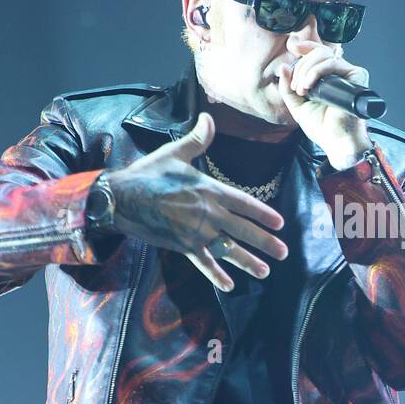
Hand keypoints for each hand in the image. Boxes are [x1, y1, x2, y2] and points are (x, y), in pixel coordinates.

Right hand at [104, 112, 288, 290]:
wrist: (121, 197)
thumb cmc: (148, 174)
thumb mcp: (175, 152)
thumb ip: (198, 139)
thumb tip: (209, 117)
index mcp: (209, 189)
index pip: (244, 203)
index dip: (263, 213)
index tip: (280, 223)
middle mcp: (207, 212)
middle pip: (243, 229)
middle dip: (265, 242)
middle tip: (283, 252)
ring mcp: (196, 231)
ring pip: (228, 249)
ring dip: (247, 261)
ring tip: (264, 271)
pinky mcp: (182, 245)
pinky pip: (203, 263)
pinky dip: (216, 275)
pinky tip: (229, 286)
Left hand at [278, 38, 371, 168]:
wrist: (335, 140)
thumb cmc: (321, 127)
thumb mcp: (297, 105)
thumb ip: (288, 88)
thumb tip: (283, 67)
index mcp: (327, 78)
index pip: (318, 53)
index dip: (306, 46)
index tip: (293, 48)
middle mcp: (339, 73)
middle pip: (318, 52)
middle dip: (301, 67)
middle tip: (297, 87)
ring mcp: (348, 74)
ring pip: (323, 55)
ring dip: (306, 70)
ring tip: (302, 88)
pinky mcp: (356, 75)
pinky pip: (332, 63)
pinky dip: (316, 71)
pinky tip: (308, 85)